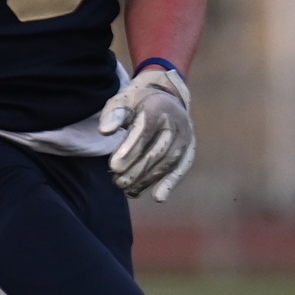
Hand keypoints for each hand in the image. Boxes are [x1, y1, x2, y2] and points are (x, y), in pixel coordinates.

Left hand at [101, 63, 195, 201]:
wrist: (165, 97)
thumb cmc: (138, 103)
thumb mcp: (123, 101)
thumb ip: (113, 115)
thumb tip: (104, 131)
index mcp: (158, 107)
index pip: (144, 131)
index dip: (130, 150)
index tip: (113, 167)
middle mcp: (176, 122)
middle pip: (157, 150)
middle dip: (136, 169)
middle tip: (117, 182)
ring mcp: (186, 136)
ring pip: (168, 162)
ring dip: (148, 179)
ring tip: (128, 189)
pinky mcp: (190, 148)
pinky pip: (182, 167)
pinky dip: (171, 182)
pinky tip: (158, 197)